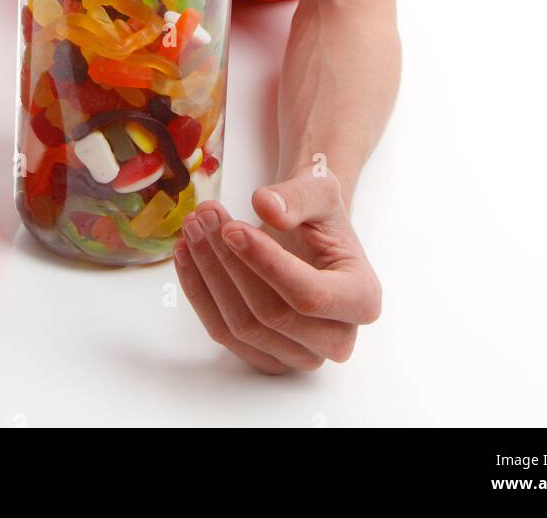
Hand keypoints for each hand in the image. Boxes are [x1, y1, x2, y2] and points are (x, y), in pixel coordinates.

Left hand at [172, 164, 382, 373]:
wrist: (311, 233)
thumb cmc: (322, 216)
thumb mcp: (320, 190)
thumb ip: (298, 196)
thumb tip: (266, 207)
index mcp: (361, 300)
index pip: (308, 295)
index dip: (266, 263)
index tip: (232, 228)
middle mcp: (336, 339)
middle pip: (271, 314)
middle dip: (229, 263)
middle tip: (204, 217)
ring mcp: (299, 355)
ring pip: (241, 326)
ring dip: (208, 274)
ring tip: (192, 228)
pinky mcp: (266, 356)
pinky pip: (223, 332)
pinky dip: (199, 292)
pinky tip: (186, 253)